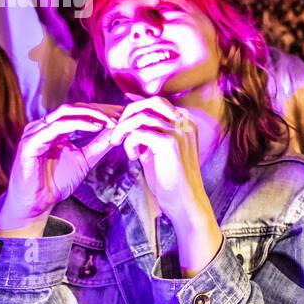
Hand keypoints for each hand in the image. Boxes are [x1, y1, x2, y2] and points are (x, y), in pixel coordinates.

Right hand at [0, 104, 121, 233]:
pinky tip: (96, 127)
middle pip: (74, 107)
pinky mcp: (31, 143)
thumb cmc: (55, 182)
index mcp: (53, 129)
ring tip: (112, 121)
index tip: (124, 115)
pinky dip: (78, 124)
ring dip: (92, 114)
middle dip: (100, 110)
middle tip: (122, 114)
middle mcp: (43, 126)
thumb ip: (98, 145)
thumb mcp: (84, 160)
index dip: (102, 111)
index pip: (79, 111)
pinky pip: (57, 127)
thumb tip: (118, 132)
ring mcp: (35, 132)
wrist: (36, 204)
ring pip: (66, 112)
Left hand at [109, 99, 217, 259]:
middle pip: (152, 102)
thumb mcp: (158, 149)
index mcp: (186, 122)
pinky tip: (133, 157)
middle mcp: (185, 123)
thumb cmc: (170, 178)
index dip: (136, 108)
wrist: (184, 200)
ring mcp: (179, 132)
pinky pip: (139, 134)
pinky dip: (130, 143)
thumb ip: (148, 133)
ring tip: (119, 144)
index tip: (121, 120)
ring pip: (141, 118)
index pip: (158, 103)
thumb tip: (129, 120)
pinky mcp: (170, 144)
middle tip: (117, 129)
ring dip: (124, 130)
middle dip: (129, 112)